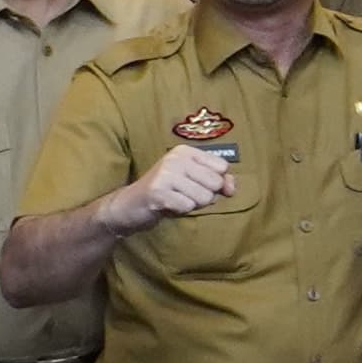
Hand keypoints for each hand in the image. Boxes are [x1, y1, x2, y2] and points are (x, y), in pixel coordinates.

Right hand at [119, 143, 238, 230]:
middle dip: (205, 195)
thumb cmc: (168, 191)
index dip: (216, 181)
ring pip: (204, 197)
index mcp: (185, 151)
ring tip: (176, 199)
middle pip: (216, 183)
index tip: (198, 184)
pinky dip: (182, 211)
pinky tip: (168, 205)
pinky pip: (188, 206)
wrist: (130, 204)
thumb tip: (231, 188)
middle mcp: (175, 158)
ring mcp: (165, 174)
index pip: (222, 166)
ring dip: (193, 204)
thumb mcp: (194, 181)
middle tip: (185, 194)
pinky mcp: (158, 192)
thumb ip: (218, 181)